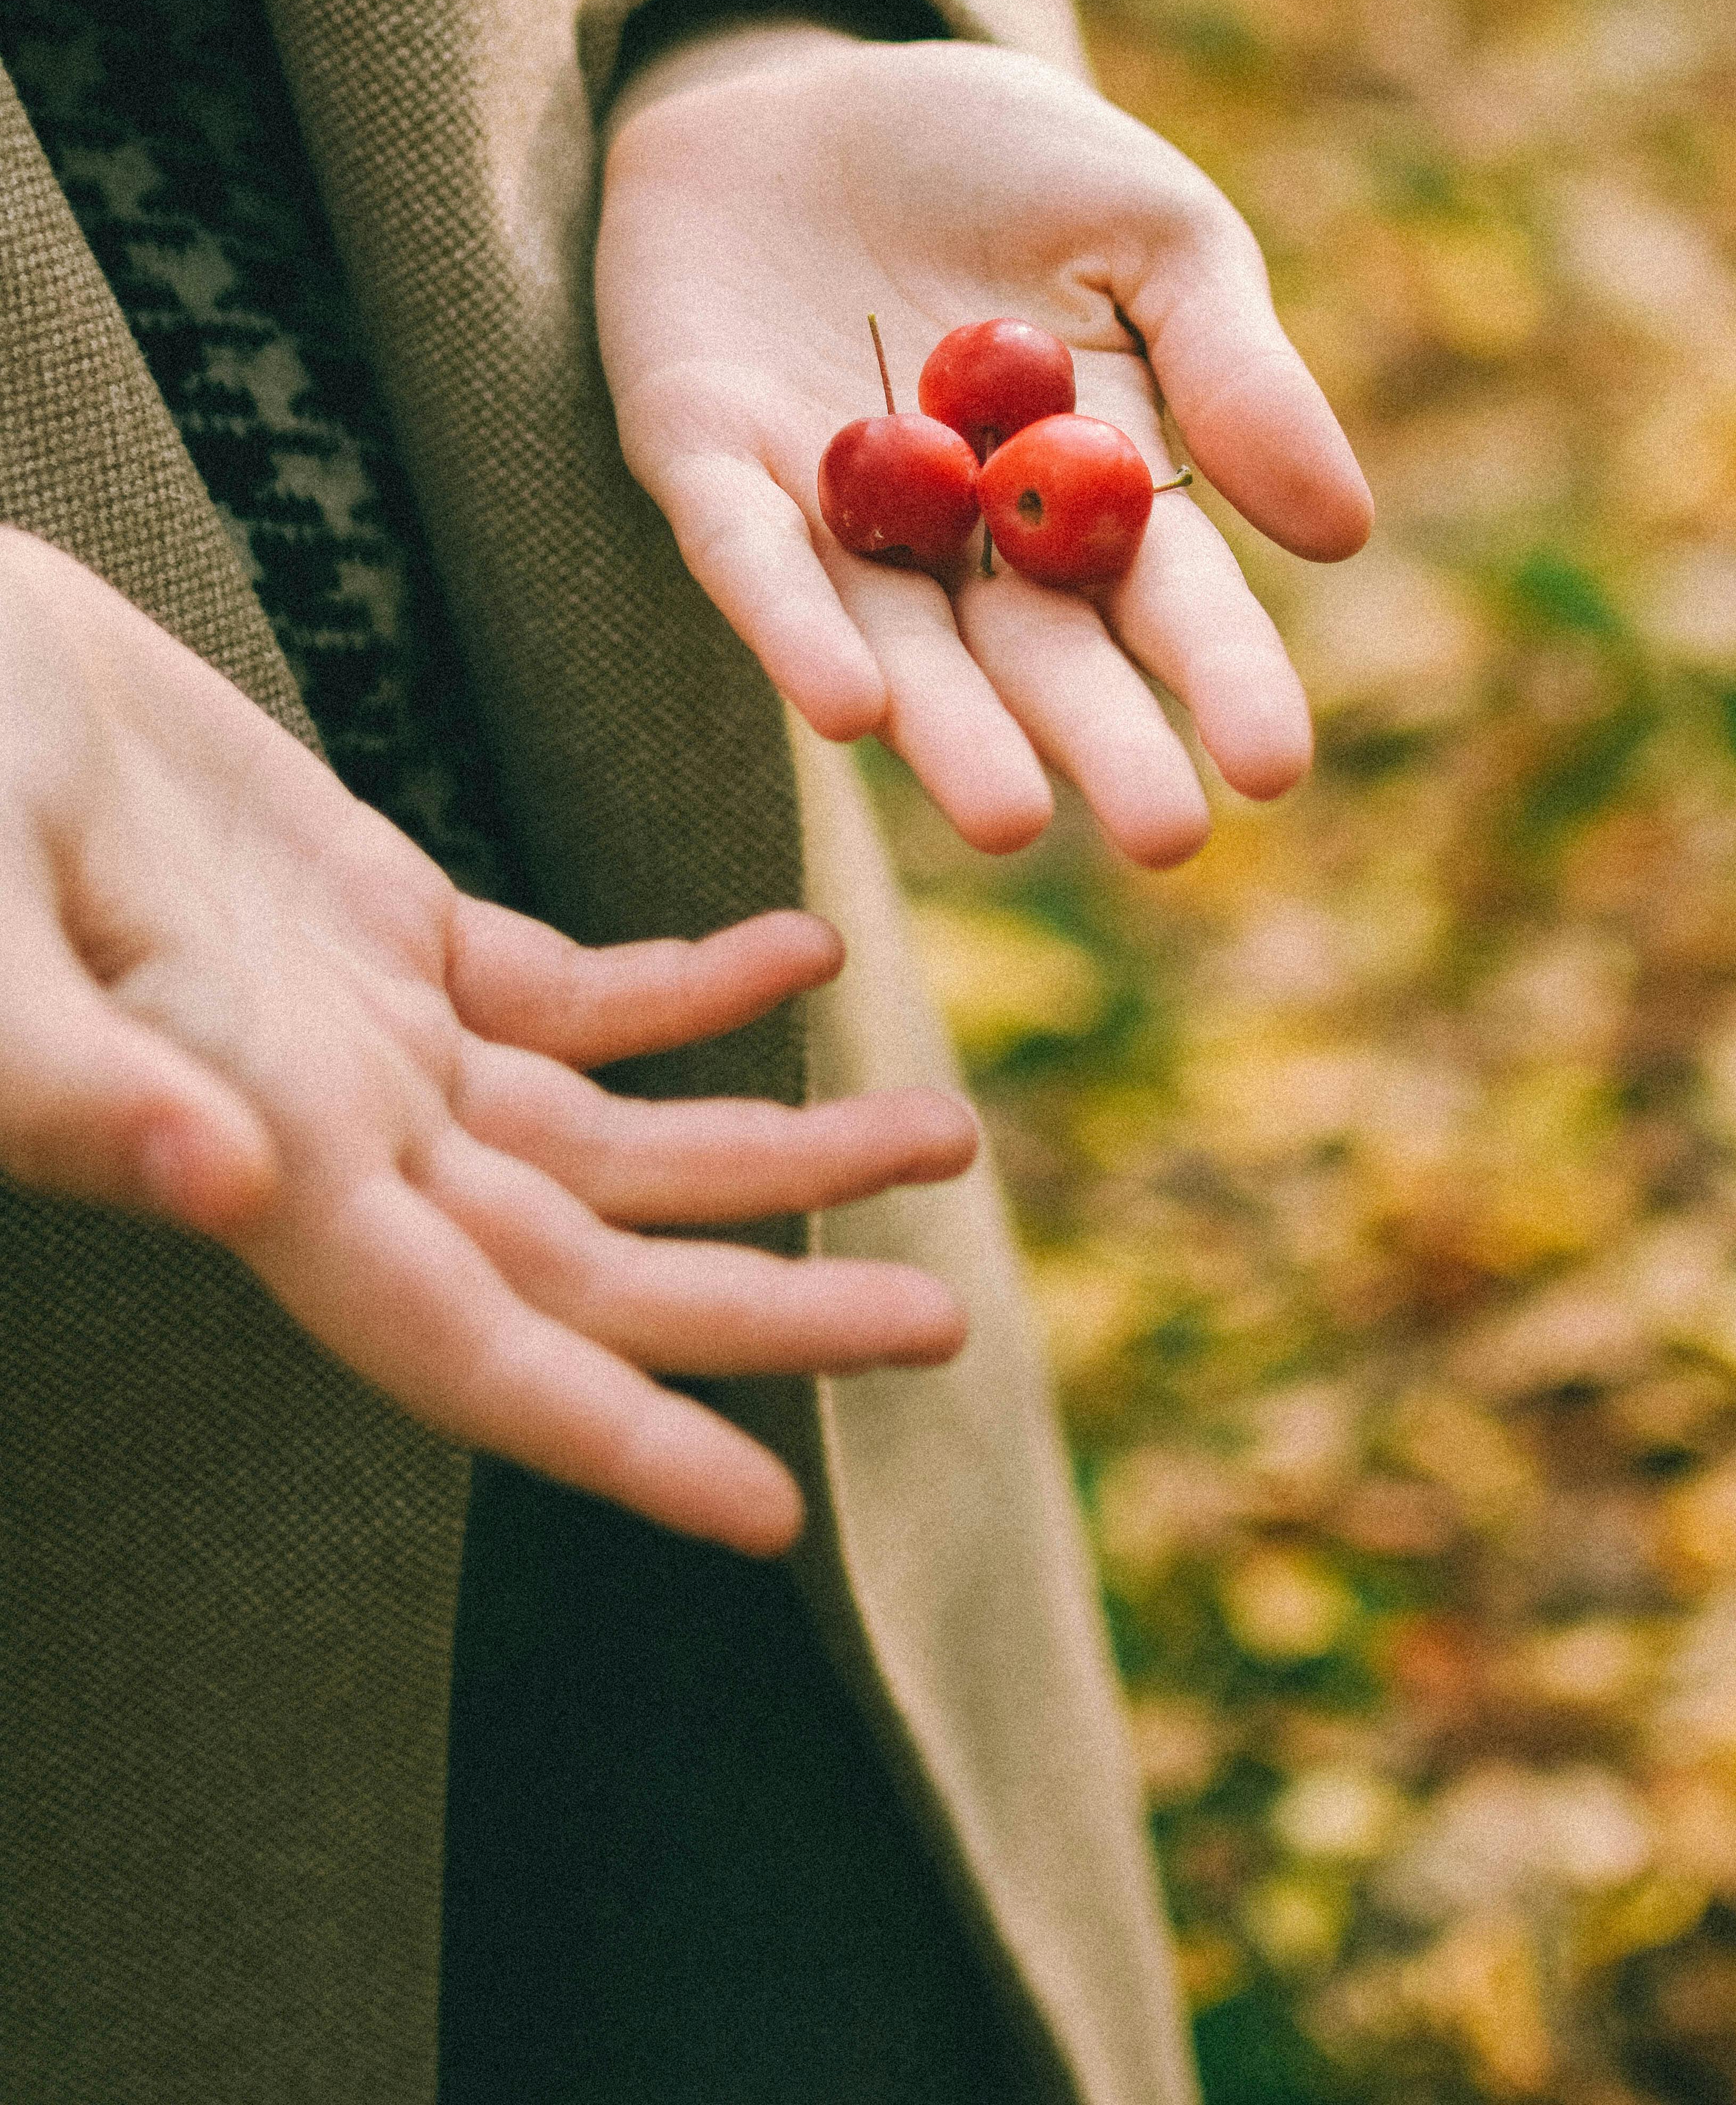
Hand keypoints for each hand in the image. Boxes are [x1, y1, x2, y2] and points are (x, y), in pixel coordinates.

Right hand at [0, 527, 978, 1551]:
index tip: (772, 1513)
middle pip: (590, 1258)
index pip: (466, 1341)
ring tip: (942, 1135)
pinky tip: (803, 950)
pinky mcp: (380, 923)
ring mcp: (369, 1026)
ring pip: (612, 1134)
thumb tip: (231, 1187)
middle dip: (764, 1298)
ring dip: (773, 1143)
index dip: (612, 1435)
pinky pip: (571, 991)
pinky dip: (693, 986)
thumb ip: (82, 1079)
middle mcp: (334, 1122)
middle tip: (948, 1318)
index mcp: (262, 1149)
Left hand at [596, 30, 1372, 865]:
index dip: (1224, 678)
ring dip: (951, 734)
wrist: (808, 74)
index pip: (1169, 598)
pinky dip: (794, 624)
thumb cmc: (1003, 153)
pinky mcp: (700, 459)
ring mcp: (830, 508)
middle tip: (1166, 839)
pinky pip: (748, 556)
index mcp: (1090, 482)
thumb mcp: (1150, 229)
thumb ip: (1234, 371)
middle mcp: (961, 532)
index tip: (1275, 767)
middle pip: (1038, 655)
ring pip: (897, 645)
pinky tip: (847, 704)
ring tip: (1010, 821)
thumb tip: (1342, 533)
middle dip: (1100, 741)